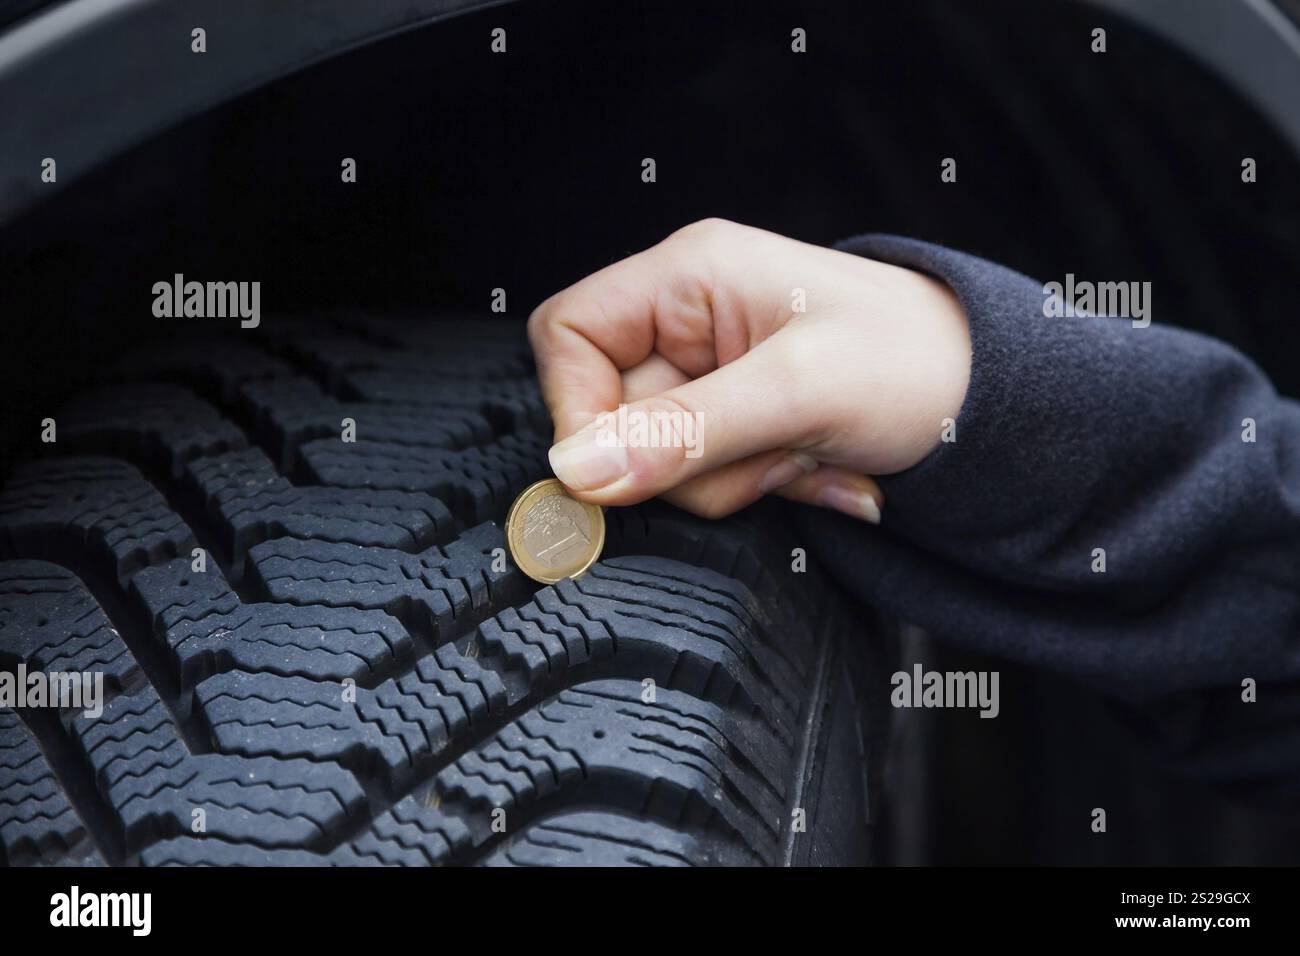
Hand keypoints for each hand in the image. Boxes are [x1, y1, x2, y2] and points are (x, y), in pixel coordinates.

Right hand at [527, 218, 970, 521]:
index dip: (579, 407)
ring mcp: (710, 373)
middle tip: (769, 450)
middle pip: (612, 413)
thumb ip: (684, 432)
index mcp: (690, 274)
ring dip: (732, 480)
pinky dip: (757, 486)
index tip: (628, 466)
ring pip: (657, 460)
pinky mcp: (733, 420)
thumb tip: (576, 472)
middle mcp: (688, 317)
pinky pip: (704, 477)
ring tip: (804, 453)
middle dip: (689, 459)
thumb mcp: (800, 393)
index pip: (568, 334)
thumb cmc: (918, 361)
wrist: (994, 402)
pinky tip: (813, 467)